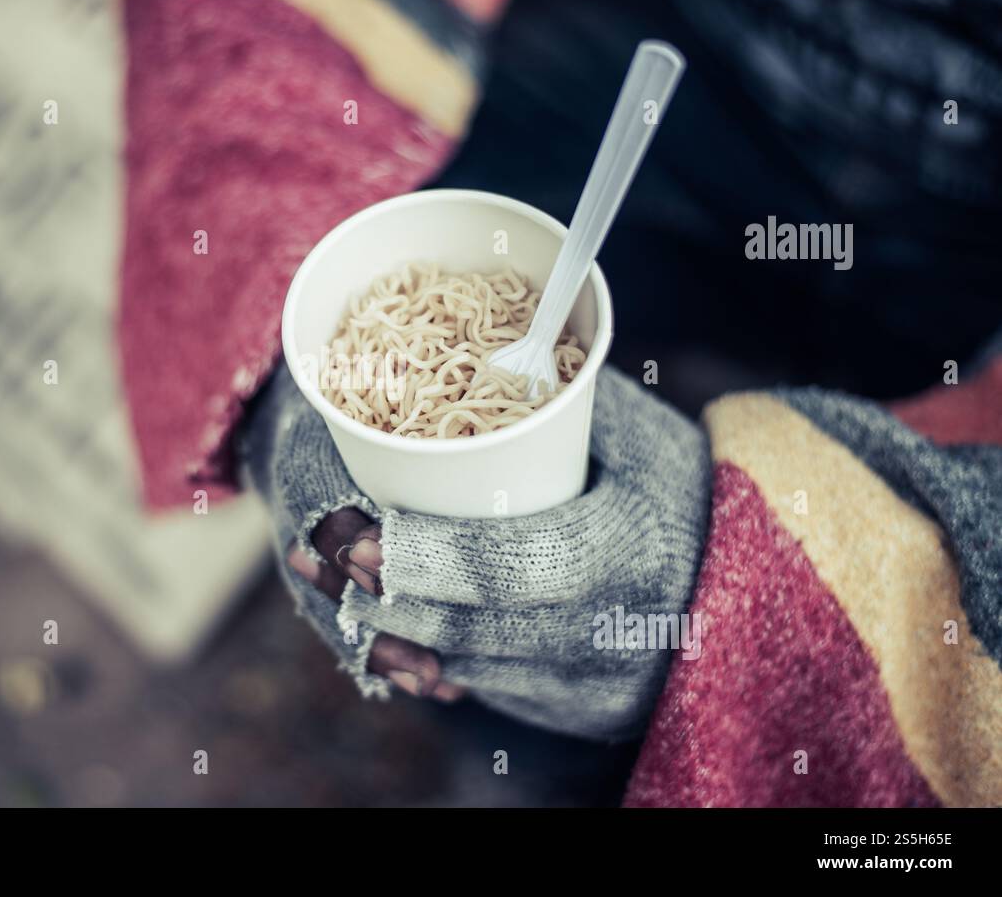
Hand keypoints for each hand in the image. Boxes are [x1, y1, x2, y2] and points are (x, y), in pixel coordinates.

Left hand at [242, 364, 710, 738]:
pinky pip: (489, 690)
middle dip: (383, 596)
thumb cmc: (685, 487)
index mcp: (636, 550)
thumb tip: (462, 361)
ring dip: (390, 632)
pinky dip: (432, 658)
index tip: (355, 534)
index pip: (511, 564)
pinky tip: (389, 627)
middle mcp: (617, 633)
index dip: (425, 556)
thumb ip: (559, 401)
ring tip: (331, 586)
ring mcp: (599, 686)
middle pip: (474, 625)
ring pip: (469, 665)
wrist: (757, 585)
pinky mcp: (581, 714)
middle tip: (318, 557)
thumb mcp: (639, 431)